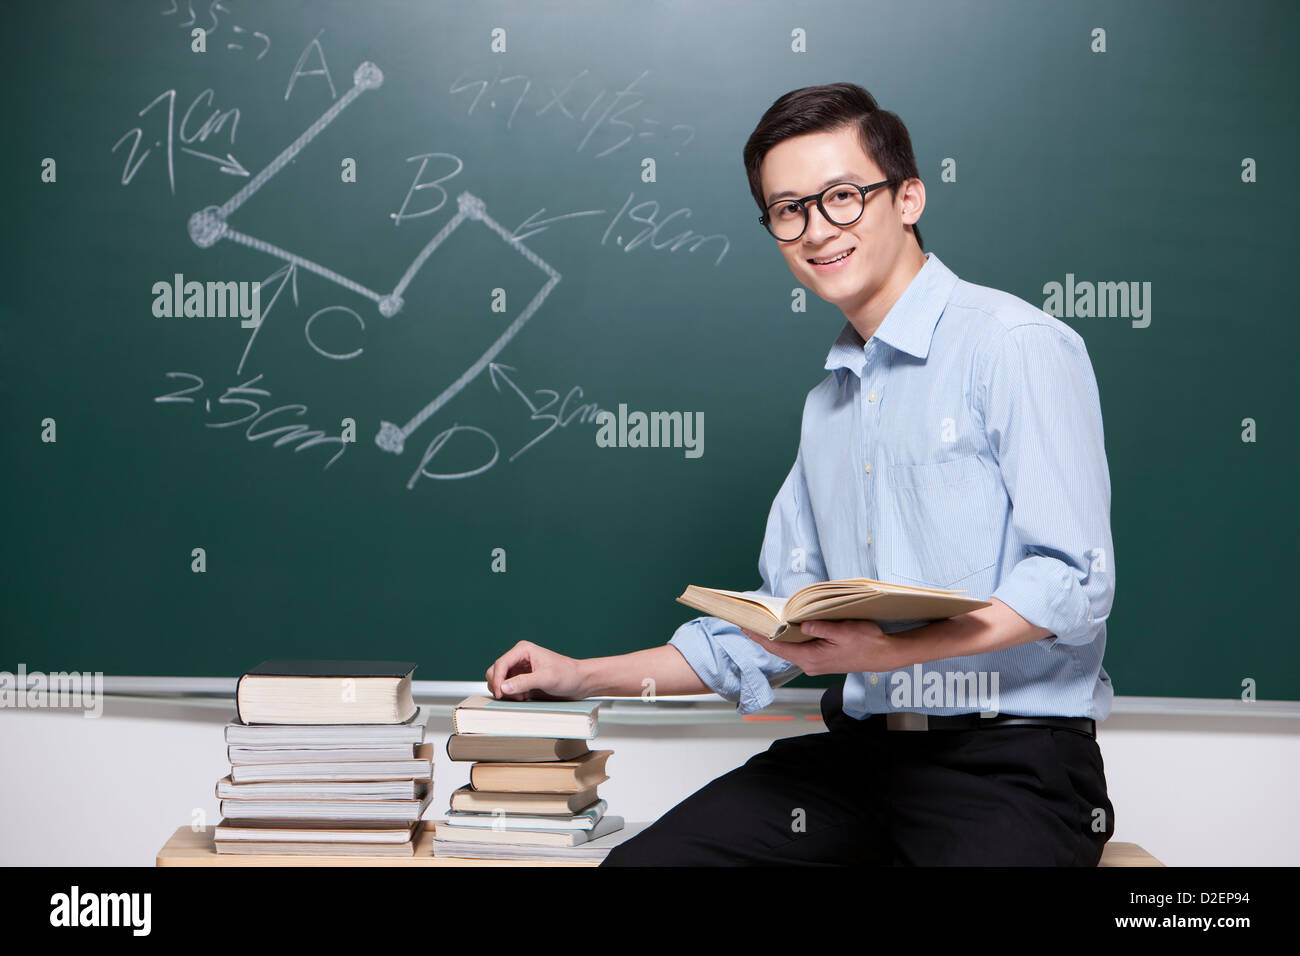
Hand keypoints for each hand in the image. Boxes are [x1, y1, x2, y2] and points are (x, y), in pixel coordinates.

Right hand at [485, 640, 585, 700]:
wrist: (579, 682)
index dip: (497, 679)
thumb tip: (504, 687)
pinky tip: (523, 697)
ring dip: (505, 691)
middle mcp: (519, 658)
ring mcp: (520, 669)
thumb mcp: (546, 678)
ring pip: (500, 681)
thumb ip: (524, 682)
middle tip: (511, 696)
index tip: (500, 693)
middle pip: (495, 671)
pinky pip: (508, 688)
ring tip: (521, 696)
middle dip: (500, 686)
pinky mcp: (522, 680)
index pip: (500, 663)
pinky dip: (511, 695)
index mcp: (523, 650)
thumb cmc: (568, 674)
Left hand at [740, 619, 911, 675]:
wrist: (884, 655)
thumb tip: (800, 624)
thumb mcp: (844, 631)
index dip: (760, 637)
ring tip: (762, 623)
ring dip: (776, 637)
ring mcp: (815, 663)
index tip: (745, 627)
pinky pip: (798, 649)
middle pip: (780, 649)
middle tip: (748, 622)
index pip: (778, 647)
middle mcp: (810, 664)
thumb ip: (820, 628)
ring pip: (788, 649)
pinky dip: (788, 639)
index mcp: (811, 658)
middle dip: (763, 636)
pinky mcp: (821, 660)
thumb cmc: (867, 642)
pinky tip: (784, 629)